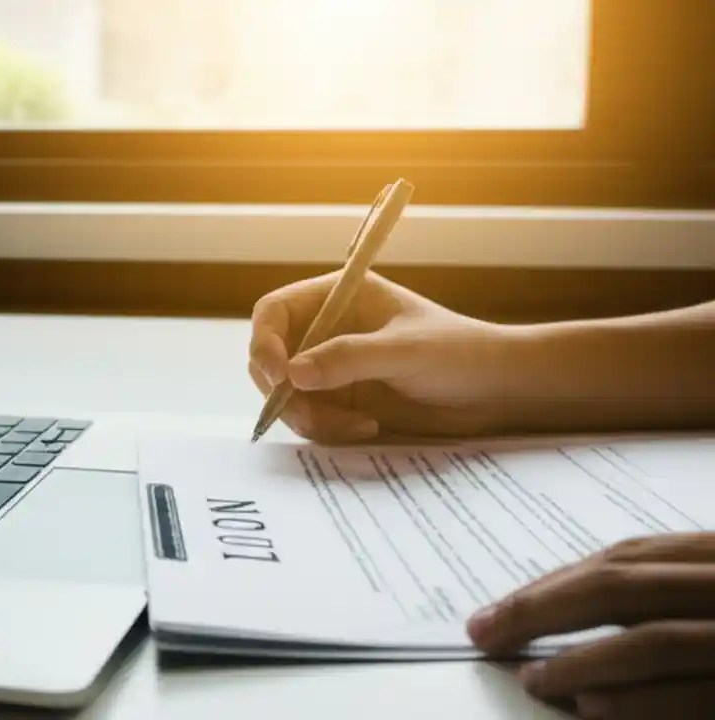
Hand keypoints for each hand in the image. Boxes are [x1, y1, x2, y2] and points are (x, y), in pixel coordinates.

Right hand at [248, 271, 510, 442]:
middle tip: (310, 414)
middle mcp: (326, 330)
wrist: (494, 392)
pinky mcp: (339, 402)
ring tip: (354, 426)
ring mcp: (329, 368)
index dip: (265, 341)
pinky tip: (366, 428)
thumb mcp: (405, 351)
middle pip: (268, 358)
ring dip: (307, 416)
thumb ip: (349, 358)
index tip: (278, 375)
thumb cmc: (459, 353)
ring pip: (285, 395)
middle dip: (282, 390)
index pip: (274, 312)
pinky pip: (308, 419)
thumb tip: (293, 374)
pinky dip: (326, 430)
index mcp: (337, 298)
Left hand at [467, 533, 714, 719]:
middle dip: (542, 614)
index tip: (491, 615)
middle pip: (621, 590)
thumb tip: (553, 610)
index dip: (549, 588)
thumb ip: (655, 591)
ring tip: (532, 682)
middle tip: (488, 638)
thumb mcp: (705, 587)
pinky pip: (691, 697)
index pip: (622, 560)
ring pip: (652, 643)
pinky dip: (635, 703)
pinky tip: (589, 709)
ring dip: (580, 664)